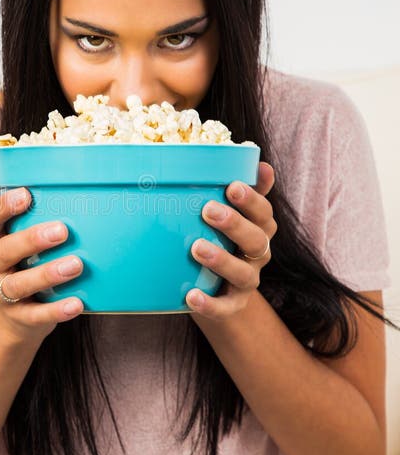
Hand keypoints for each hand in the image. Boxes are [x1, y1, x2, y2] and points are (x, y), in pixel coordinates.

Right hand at [0, 162, 84, 347]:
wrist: (14, 313)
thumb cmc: (17, 258)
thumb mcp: (4, 228)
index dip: (4, 207)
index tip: (27, 194)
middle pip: (4, 251)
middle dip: (32, 239)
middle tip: (63, 230)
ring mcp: (0, 293)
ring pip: (18, 285)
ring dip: (47, 274)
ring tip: (76, 265)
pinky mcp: (17, 317)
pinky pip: (35, 316)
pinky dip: (55, 311)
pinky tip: (76, 304)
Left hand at [186, 161, 276, 321]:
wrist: (212, 284)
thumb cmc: (215, 234)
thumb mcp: (225, 208)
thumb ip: (236, 182)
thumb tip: (247, 146)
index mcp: (258, 227)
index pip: (263, 212)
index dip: (251, 199)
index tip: (231, 185)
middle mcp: (258, 253)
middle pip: (257, 240)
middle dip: (234, 224)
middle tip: (208, 211)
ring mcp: (247, 280)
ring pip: (245, 274)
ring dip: (222, 260)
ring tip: (196, 248)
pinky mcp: (233, 305)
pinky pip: (226, 308)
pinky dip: (211, 304)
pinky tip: (192, 296)